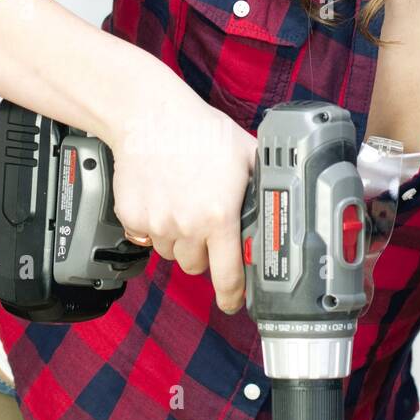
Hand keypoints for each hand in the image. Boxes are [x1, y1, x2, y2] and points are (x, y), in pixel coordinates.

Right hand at [103, 78, 256, 314]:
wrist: (150, 116)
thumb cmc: (200, 131)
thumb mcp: (247, 155)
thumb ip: (264, 185)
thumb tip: (288, 201)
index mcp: (220, 217)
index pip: (228, 275)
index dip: (233, 296)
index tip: (234, 303)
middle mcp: (187, 226)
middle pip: (196, 265)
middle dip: (204, 252)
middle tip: (205, 225)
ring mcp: (157, 224)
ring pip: (171, 252)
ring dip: (179, 239)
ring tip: (182, 203)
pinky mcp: (132, 218)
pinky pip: (146, 237)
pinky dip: (153, 225)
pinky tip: (162, 198)